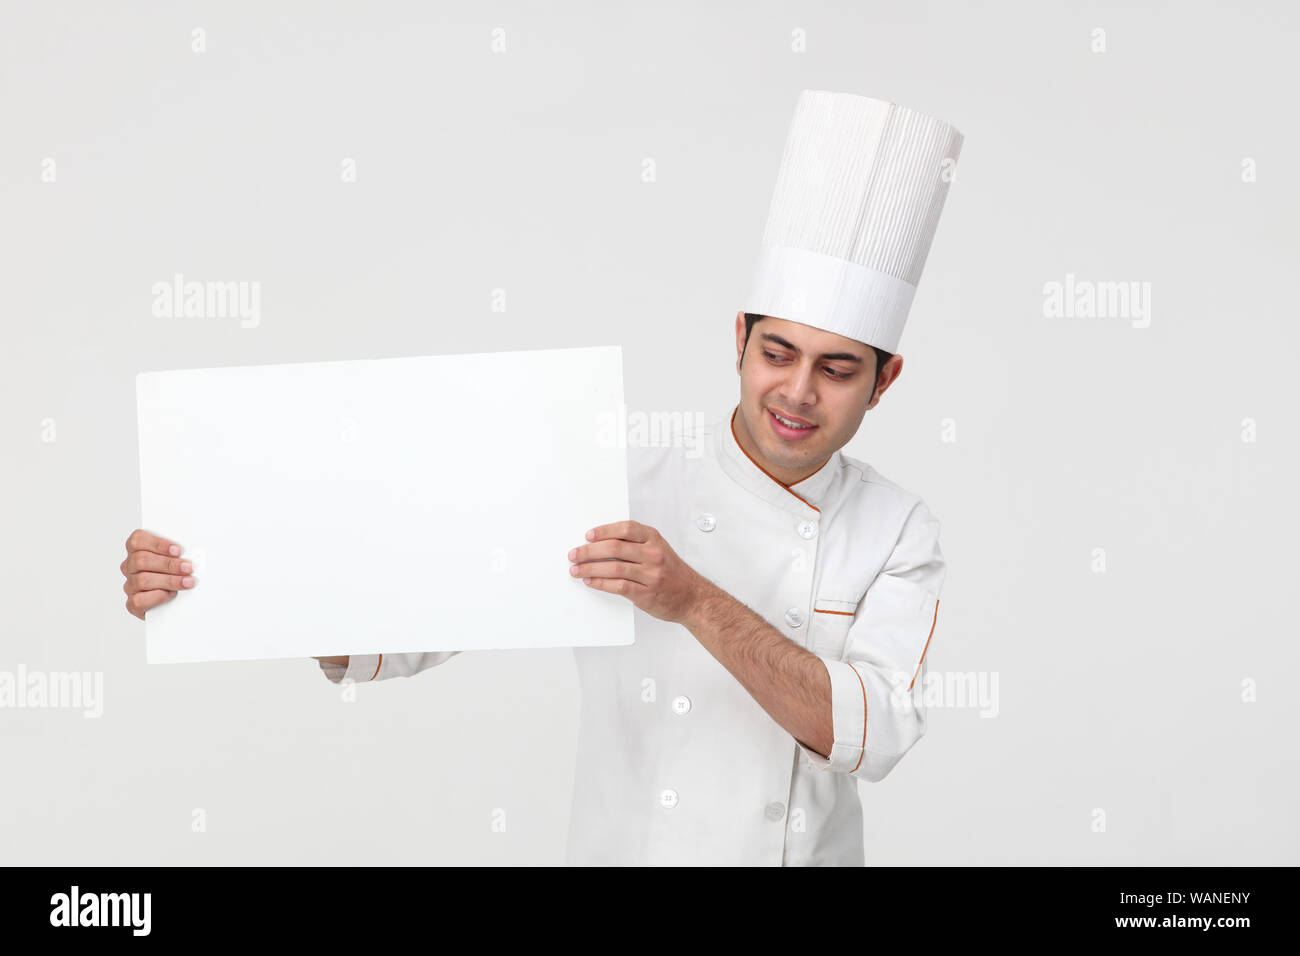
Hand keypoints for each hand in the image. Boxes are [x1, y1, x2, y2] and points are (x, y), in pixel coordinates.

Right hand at [121, 529, 194, 619]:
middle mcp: (130, 567)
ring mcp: (130, 585)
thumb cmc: (176, 574)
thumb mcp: (177, 558)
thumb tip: (191, 550)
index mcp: (137, 550)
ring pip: (142, 580)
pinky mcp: (133, 604)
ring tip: (187, 582)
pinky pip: (139, 600)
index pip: (138, 540)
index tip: (178, 550)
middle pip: (141, 560)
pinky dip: (158, 596)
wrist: (175, 603)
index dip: (158, 544)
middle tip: (188, 568)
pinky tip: (171, 594)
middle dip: (168, 564)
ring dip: (169, 580)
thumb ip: (177, 552)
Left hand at [567, 520, 706, 625]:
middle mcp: (653, 555)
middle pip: (614, 548)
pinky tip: (590, 582)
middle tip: (574, 554)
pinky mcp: (646, 593)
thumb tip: (601, 543)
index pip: (625, 529)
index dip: (604, 531)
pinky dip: (600, 583)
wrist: (692, 597)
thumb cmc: (672, 573)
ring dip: (589, 568)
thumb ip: (635, 544)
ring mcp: (650, 574)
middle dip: (589, 551)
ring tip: (576, 570)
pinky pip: (617, 586)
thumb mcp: (659, 549)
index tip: (588, 536)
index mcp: (654, 539)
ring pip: (613, 567)